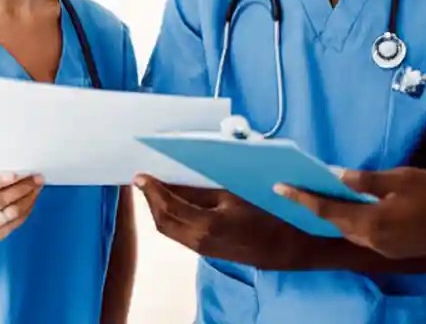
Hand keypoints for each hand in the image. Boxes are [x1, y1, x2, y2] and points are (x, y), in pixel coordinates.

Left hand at [133, 175, 303, 269]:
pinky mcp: (206, 251)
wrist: (285, 247)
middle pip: (162, 220)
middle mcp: (198, 240)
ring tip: (154, 190)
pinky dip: (170, 217)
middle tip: (143, 181)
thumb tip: (174, 182)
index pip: (168, 206)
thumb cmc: (265, 214)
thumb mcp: (233, 195)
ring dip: (159, 209)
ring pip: (169, 229)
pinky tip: (172, 204)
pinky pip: (179, 233)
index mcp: (205, 224)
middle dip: (150, 200)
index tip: (140, 176)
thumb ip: (200, 191)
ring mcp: (201, 249)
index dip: (152, 190)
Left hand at [275, 167, 425, 259]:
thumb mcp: (403, 178)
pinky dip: (353, 221)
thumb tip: (337, 176)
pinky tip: (352, 207)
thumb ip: (367, 180)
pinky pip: (365, 234)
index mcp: (372, 223)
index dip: (302, 198)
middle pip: (335, 224)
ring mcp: (384, 249)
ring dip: (334, 215)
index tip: (280, 188)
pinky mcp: (394, 251)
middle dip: (314, 207)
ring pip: (350, 231)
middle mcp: (373, 241)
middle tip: (295, 189)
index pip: (328, 210)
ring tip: (319, 195)